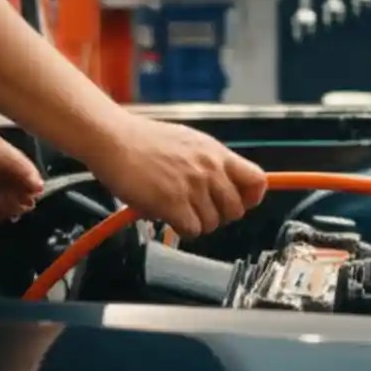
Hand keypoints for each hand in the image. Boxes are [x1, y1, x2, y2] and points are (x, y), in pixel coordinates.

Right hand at [86, 116, 266, 236]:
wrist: (113, 139)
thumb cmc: (142, 140)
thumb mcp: (188, 142)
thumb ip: (209, 162)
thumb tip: (222, 185)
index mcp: (216, 153)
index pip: (257, 180)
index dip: (252, 198)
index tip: (241, 203)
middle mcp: (209, 169)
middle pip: (236, 210)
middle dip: (219, 216)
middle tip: (200, 211)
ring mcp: (193, 187)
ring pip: (213, 224)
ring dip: (197, 223)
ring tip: (179, 211)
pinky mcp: (173, 203)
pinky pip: (192, 231)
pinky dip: (182, 230)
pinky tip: (169, 217)